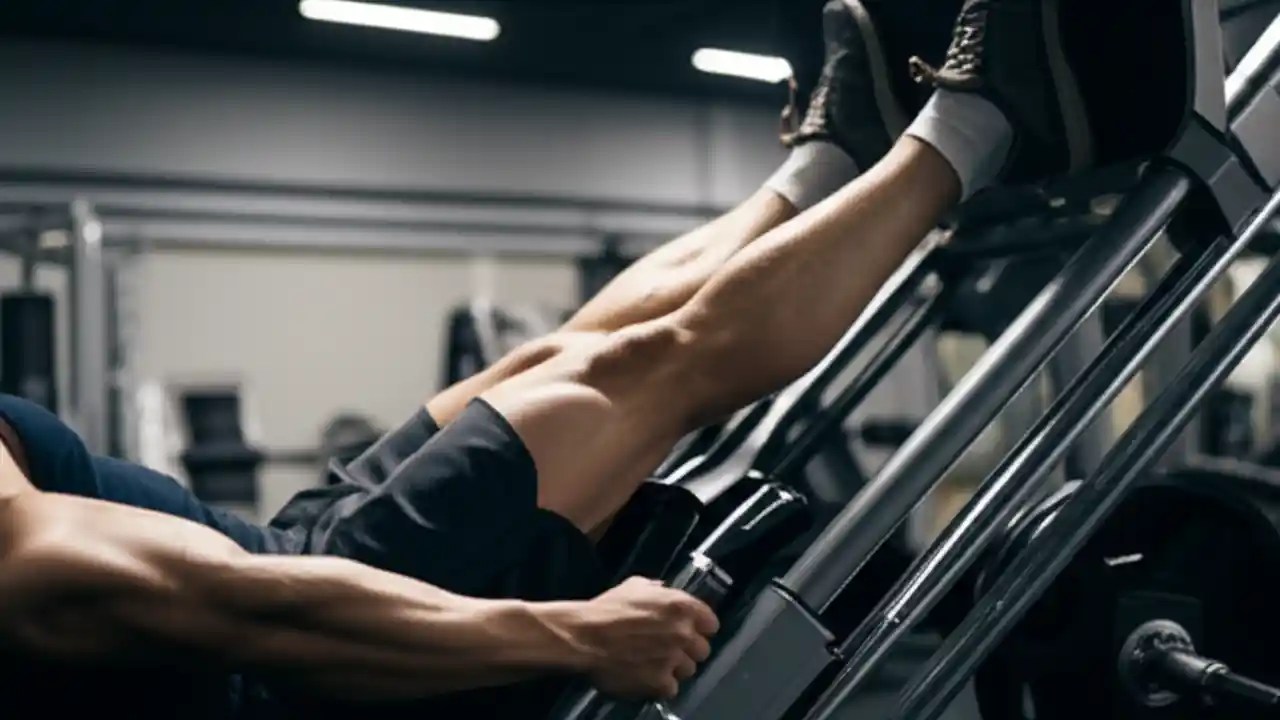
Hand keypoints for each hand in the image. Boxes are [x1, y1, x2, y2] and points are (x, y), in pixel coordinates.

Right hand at [573, 577, 719, 699]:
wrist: (584, 636)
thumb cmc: (607, 608)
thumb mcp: (634, 586)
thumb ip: (657, 589)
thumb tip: (665, 590)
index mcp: (682, 606)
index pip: (711, 624)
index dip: (700, 628)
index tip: (689, 631)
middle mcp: (683, 633)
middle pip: (702, 650)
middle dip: (687, 650)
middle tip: (669, 649)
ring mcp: (673, 659)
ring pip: (688, 670)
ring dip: (674, 668)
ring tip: (654, 664)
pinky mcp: (660, 682)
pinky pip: (671, 688)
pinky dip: (660, 685)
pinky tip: (646, 676)